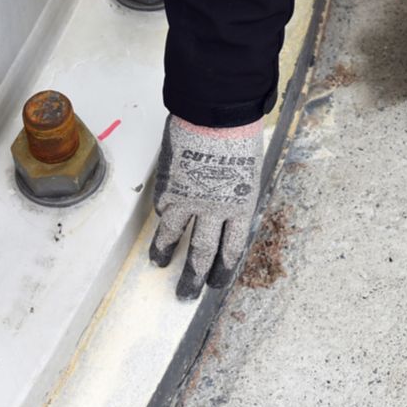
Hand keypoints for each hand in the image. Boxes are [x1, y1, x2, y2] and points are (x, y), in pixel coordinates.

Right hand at [148, 115, 262, 299]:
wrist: (217, 113)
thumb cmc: (240, 136)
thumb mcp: (248, 172)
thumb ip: (234, 196)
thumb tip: (223, 212)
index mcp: (241, 208)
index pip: (230, 250)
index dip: (221, 270)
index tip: (213, 284)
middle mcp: (215, 210)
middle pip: (202, 253)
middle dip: (192, 276)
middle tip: (184, 294)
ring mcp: (189, 199)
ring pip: (173, 235)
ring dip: (164, 252)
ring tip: (158, 263)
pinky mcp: (169, 185)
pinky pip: (163, 206)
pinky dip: (162, 215)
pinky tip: (161, 222)